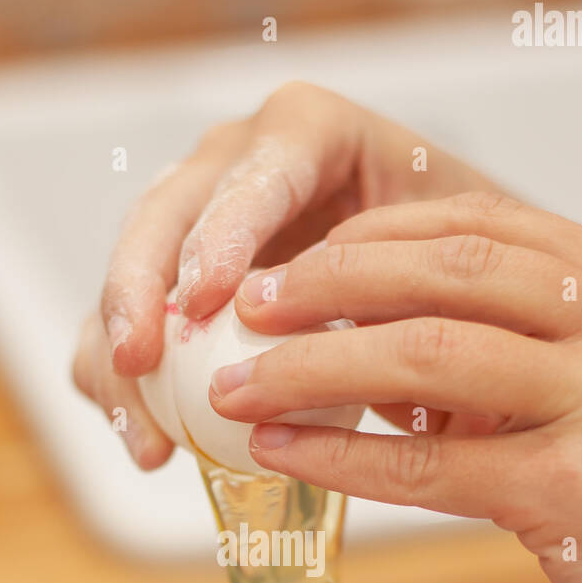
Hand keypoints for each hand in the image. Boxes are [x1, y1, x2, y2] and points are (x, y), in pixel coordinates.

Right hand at [71, 83, 493, 465]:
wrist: (442, 282)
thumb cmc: (452, 257)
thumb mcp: (457, 250)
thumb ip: (424, 273)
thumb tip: (392, 342)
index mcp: (308, 132)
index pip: (257, 170)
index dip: (224, 231)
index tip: (209, 297)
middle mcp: (235, 165)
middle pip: (164, 215)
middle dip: (140, 290)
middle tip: (138, 359)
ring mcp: (194, 227)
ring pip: (132, 280)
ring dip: (124, 361)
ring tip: (150, 439)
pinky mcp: (174, 292)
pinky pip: (129, 335)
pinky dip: (129, 394)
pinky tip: (152, 450)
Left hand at [211, 190, 581, 582]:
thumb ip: (527, 364)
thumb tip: (390, 352)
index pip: (484, 228)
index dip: (373, 241)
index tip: (296, 264)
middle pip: (447, 272)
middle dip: (326, 285)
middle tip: (244, 307)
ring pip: (424, 357)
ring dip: (310, 367)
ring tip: (236, 385)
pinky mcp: (581, 492)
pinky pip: (428, 463)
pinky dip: (340, 455)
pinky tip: (282, 452)